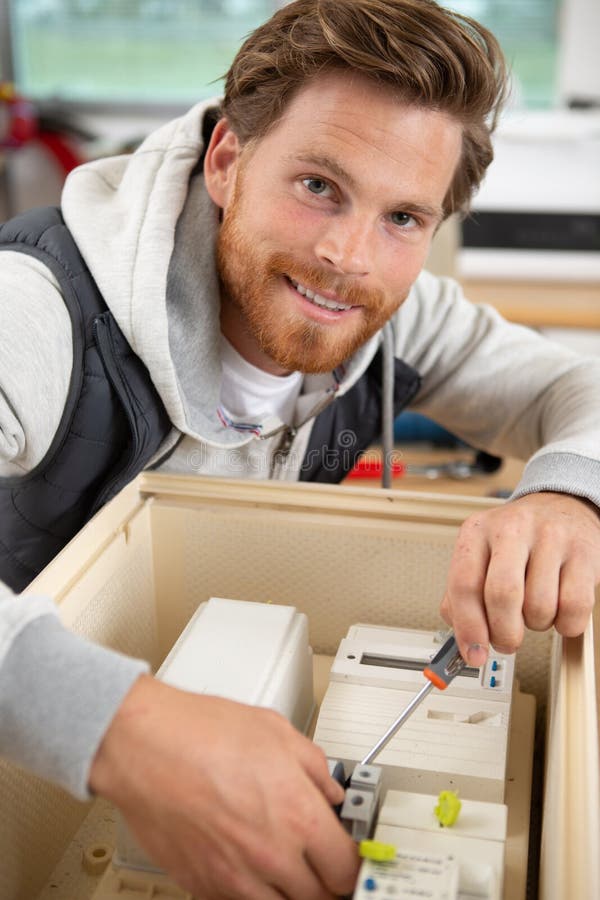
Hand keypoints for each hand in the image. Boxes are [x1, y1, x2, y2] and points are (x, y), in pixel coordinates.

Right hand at [89, 675, 358, 898]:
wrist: (144, 745)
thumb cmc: (202, 731)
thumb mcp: (277, 732)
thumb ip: (314, 767)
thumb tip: (331, 791)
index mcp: (297, 816)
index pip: (346, 867)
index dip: (354, 864)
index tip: (352, 858)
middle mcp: (270, 854)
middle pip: (318, 895)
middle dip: (325, 879)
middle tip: (322, 860)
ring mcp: (234, 875)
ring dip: (290, 891)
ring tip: (286, 866)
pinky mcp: (201, 883)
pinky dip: (249, 890)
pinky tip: (247, 864)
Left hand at [440, 492, 599, 664]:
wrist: (562, 506)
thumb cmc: (518, 538)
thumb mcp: (480, 553)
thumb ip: (461, 593)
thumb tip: (462, 638)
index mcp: (476, 531)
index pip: (464, 584)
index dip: (468, 628)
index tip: (473, 654)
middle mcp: (511, 529)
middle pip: (501, 596)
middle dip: (503, 633)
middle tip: (507, 640)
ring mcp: (550, 538)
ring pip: (539, 607)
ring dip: (536, 625)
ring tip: (534, 610)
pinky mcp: (583, 553)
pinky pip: (574, 608)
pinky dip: (565, 624)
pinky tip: (559, 610)